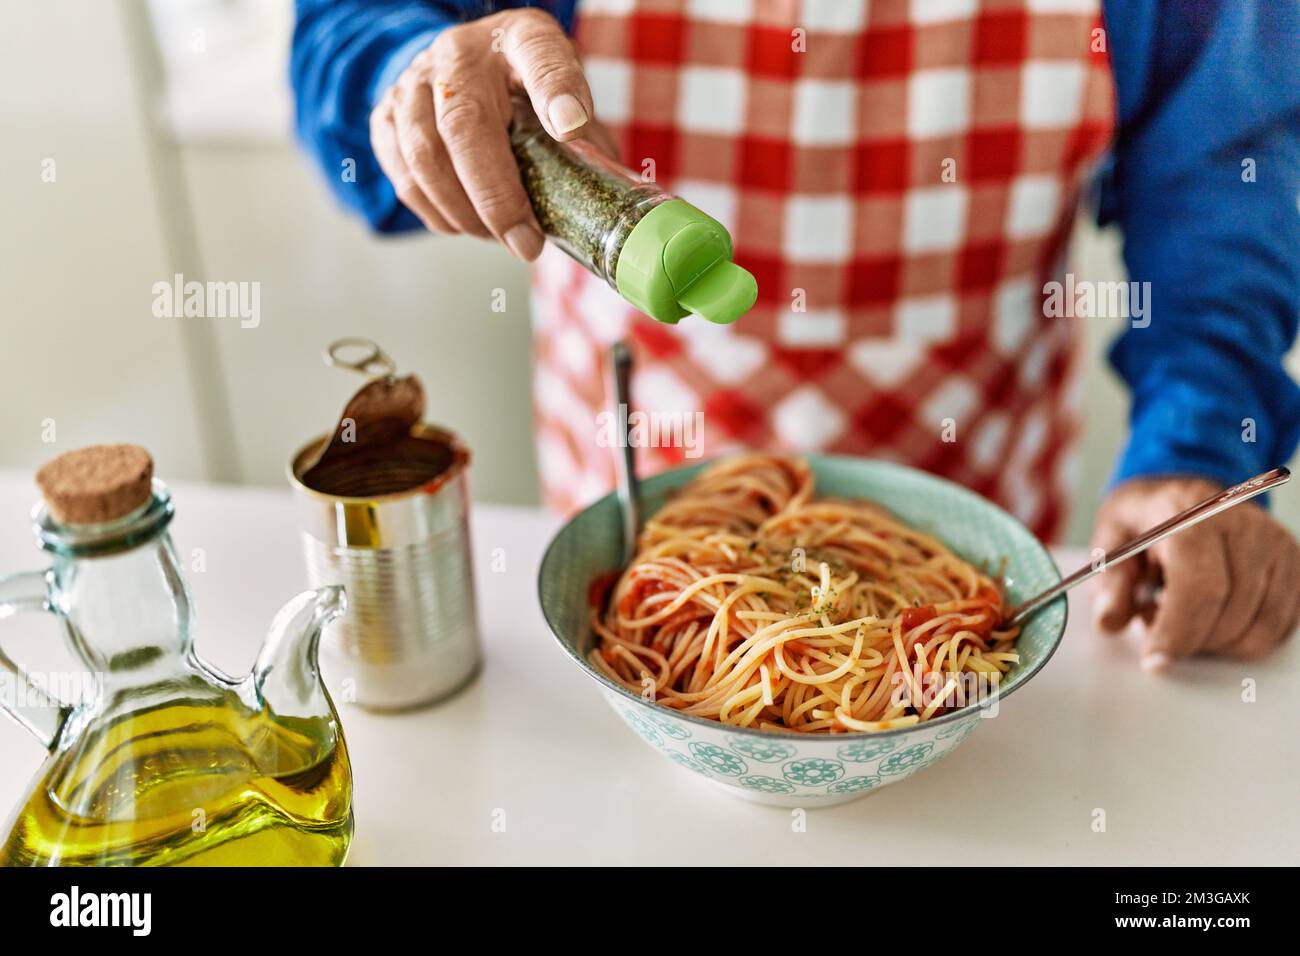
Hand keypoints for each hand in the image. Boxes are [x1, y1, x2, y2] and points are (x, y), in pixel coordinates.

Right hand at [369, 8, 614, 259]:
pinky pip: (402, 176)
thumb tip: (605, 201)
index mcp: (518, 39)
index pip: (540, 55)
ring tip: (497, 238)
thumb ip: (585, 137)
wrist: (460, 67)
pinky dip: (435, 212)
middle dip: (496, 198)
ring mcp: (413, 83)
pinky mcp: (385, 116)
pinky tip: (465, 225)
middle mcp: (458, 54)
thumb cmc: (522, 88)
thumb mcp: (564, 95)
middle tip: (526, 243)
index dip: (555, 91)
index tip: (571, 126)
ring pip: (423, 157)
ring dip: (463, 213)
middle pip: (464, 125)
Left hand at [1090, 477, 1299, 670]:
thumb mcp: (1110, 538)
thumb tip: (1109, 622)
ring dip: (1216, 642)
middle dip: (1190, 640)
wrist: (1184, 491)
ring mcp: (1276, 544)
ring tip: (1182, 616)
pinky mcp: (1295, 565)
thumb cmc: (1145, 518)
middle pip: (1230, 611)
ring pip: (1260, 626)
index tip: (1154, 660)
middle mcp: (1243, 525)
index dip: (1177, 632)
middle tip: (1157, 628)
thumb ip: (1110, 582)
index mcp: (1191, 513)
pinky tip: (1213, 617)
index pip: (1199, 585)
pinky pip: (1279, 625)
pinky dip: (1244, 638)